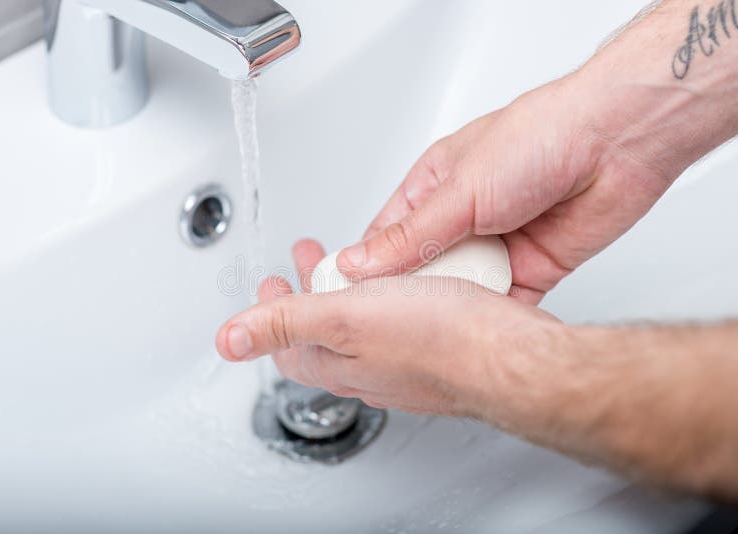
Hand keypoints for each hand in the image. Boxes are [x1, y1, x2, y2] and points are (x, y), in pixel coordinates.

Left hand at [215, 239, 565, 420]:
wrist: (510, 356)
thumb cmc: (439, 337)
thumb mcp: (344, 318)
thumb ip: (284, 324)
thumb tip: (227, 341)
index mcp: (339, 362)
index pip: (287, 340)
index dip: (271, 308)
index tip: (271, 279)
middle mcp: (370, 371)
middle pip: (324, 333)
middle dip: (311, 290)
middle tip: (309, 260)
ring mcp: (405, 366)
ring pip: (365, 331)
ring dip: (352, 294)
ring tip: (357, 265)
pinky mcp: (439, 355)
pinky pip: (402, 328)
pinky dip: (390, 301)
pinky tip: (408, 285)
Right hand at [335, 75, 672, 303]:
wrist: (618, 144)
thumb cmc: (541, 137)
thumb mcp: (460, 190)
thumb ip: (410, 236)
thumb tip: (360, 261)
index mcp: (434, 187)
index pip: (386, 237)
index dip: (368, 271)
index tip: (353, 301)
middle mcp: (464, 217)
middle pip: (422, 271)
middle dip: (413, 295)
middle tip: (395, 324)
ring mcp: (498, 245)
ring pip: (461, 291)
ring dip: (454, 305)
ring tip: (436, 327)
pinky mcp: (531, 269)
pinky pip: (502, 303)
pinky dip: (493, 316)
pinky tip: (479, 327)